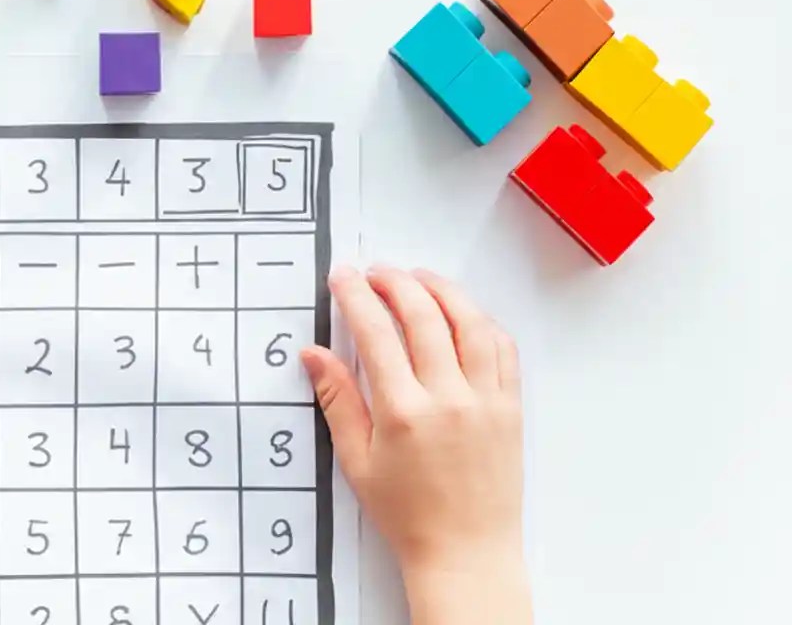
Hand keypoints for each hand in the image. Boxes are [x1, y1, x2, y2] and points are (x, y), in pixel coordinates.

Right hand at [302, 265, 528, 624]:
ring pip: (469, 322)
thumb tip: (313, 354)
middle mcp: (448, 399)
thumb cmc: (408, 515)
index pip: (376, 334)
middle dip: (396, 283)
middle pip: (423, 317)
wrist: (466, 553)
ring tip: (420, 278)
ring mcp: (485, 401)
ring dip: (443, 290)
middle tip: (377, 272)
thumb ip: (337, 400)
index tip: (344, 278)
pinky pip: (502, 348)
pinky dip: (481, 321)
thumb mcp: (357, 460)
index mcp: (403, 413)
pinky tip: (463, 313)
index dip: (357, 297)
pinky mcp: (511, 408)